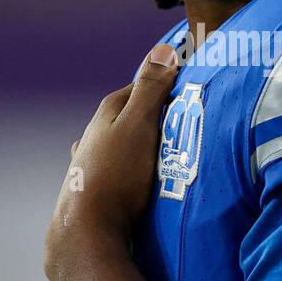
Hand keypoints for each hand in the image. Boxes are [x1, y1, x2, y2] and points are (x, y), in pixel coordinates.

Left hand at [44, 43, 178, 278]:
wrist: (89, 231)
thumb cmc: (117, 174)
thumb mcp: (139, 124)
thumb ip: (151, 89)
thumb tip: (163, 49)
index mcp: (107, 112)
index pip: (141, 87)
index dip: (167, 88)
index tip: (192, 94)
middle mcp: (95, 134)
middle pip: (131, 117)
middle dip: (157, 120)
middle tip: (188, 131)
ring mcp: (91, 162)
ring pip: (124, 145)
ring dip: (144, 148)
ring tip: (169, 160)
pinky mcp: (95, 188)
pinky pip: (121, 171)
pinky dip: (134, 171)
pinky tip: (142, 181)